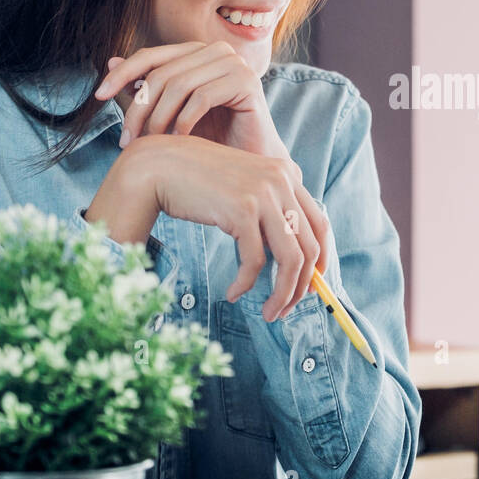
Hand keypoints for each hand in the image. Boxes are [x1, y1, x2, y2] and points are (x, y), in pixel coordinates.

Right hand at [88, 134, 329, 320]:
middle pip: (310, 246)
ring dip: (282, 293)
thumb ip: (269, 209)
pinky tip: (233, 293)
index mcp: (286, 174)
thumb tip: (292, 256)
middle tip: (286, 308)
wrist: (158, 165)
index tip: (309, 285)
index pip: (320, 224)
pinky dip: (246, 284)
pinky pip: (254, 261)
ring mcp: (263, 194)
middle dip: (302, 285)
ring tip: (269, 312)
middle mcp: (281, 180)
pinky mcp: (242, 210)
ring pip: (290, 259)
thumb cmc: (197, 182)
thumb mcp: (243, 189)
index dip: (319, 259)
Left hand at [94, 41, 287, 158]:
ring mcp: (235, 63)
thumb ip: (146, 88)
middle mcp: (217, 51)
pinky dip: (183, 122)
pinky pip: (201, 97)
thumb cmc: (212, 141)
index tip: (98, 97)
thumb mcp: (170, 114)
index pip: (150, 56)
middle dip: (138, 108)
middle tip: (126, 140)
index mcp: (197, 52)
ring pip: (178, 85)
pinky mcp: (247, 82)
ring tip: (152, 144)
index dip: (122, 73)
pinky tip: (179, 141)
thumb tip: (111, 60)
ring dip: (158, 118)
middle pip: (161, 72)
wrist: (253, 164)